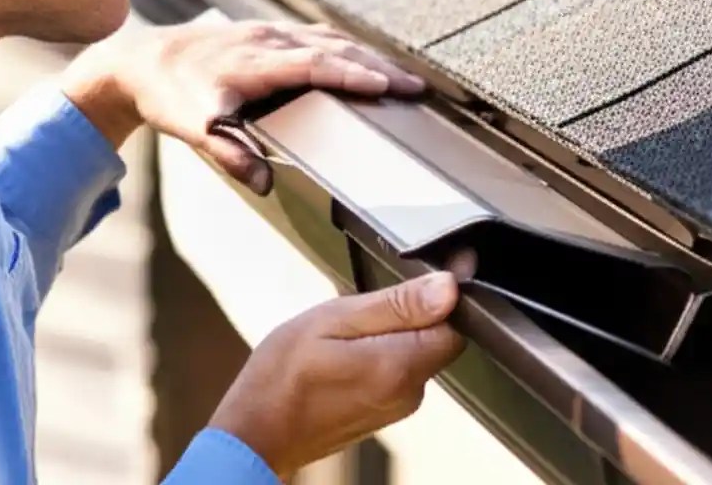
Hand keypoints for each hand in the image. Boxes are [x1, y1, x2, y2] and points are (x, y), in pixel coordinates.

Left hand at [62, 20, 425, 192]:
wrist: (141, 58)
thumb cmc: (168, 94)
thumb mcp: (192, 128)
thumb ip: (230, 154)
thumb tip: (266, 183)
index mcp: (256, 61)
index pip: (318, 65)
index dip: (356, 75)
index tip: (390, 86)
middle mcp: (268, 40)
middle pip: (336, 47)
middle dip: (379, 66)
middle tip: (416, 87)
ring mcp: (270, 32)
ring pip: (331, 37)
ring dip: (369, 54)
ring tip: (401, 76)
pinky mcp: (268, 32)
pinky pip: (318, 34)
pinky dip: (348, 47)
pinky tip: (362, 58)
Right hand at [209, 272, 465, 477]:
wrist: (254, 434)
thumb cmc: (282, 376)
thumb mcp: (333, 319)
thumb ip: (396, 304)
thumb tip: (449, 287)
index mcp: (401, 366)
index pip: (456, 322)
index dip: (442, 294)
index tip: (416, 277)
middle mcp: (410, 392)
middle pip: (438, 336)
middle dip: (410, 312)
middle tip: (361, 308)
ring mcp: (399, 406)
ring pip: (417, 351)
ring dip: (391, 333)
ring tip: (346, 331)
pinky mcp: (386, 411)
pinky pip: (399, 368)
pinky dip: (380, 352)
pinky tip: (345, 351)